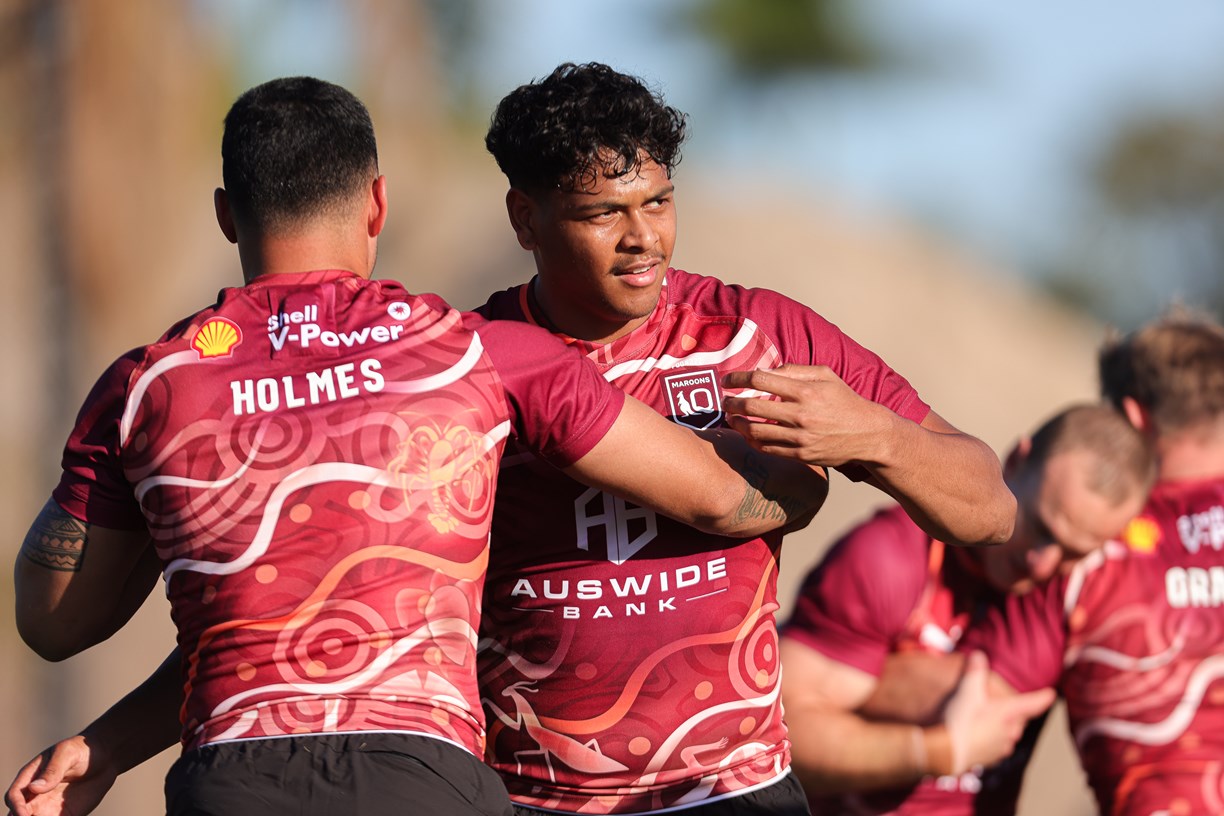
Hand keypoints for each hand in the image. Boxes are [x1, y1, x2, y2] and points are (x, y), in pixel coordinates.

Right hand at [5, 736, 115, 815]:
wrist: (106, 757)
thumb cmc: (82, 749)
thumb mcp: (67, 753)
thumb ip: (52, 770)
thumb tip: (34, 788)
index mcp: (30, 777)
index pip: (14, 796)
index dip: (16, 807)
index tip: (25, 815)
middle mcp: (36, 795)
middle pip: (17, 814)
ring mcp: (48, 807)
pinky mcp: (64, 815)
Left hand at [721, 365, 892, 467]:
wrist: (868, 435)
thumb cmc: (845, 401)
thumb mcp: (826, 376)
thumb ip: (795, 371)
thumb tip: (767, 371)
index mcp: (805, 391)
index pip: (761, 379)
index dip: (738, 377)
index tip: (727, 379)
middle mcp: (800, 414)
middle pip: (752, 406)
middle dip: (732, 402)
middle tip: (724, 401)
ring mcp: (800, 438)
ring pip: (755, 431)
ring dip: (737, 424)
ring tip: (731, 418)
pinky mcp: (801, 455)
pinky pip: (767, 449)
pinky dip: (752, 441)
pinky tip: (747, 434)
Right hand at [941, 652, 1054, 773]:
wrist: (947, 752)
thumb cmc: (961, 719)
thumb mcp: (967, 690)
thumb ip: (975, 671)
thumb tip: (979, 655)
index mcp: (1010, 713)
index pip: (1034, 703)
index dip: (1043, 697)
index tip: (1051, 694)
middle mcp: (1011, 731)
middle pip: (1019, 718)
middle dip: (1013, 710)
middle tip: (998, 702)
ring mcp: (1002, 746)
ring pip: (1008, 732)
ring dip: (1001, 725)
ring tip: (984, 718)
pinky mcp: (992, 758)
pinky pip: (997, 745)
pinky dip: (991, 738)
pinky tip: (976, 734)